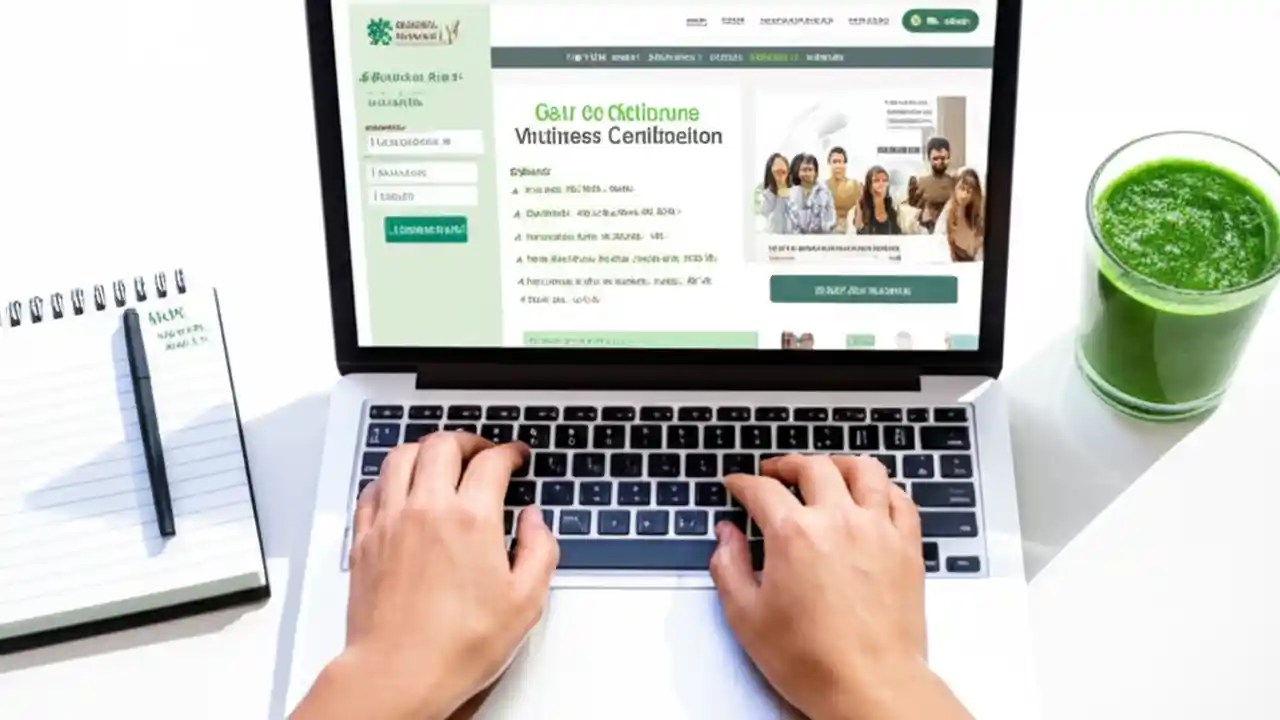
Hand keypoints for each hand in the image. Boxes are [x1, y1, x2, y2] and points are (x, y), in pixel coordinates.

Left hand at [292, 433, 557, 719]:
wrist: (398, 673)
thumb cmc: (456, 646)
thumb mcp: (525, 603)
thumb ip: (540, 550)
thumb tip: (535, 521)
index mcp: (472, 519)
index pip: (492, 461)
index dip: (509, 451)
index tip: (515, 456)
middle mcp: (427, 509)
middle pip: (443, 445)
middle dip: (468, 440)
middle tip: (481, 450)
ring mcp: (390, 521)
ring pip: (402, 456)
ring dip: (425, 449)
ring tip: (440, 458)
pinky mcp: (364, 539)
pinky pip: (372, 488)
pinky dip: (391, 477)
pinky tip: (401, 487)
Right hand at [709, 454, 971, 719]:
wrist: (870, 686)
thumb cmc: (812, 660)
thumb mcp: (746, 617)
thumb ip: (729, 567)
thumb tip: (725, 537)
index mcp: (793, 535)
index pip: (761, 489)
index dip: (742, 483)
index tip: (737, 485)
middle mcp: (838, 521)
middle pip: (812, 468)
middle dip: (787, 464)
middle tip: (775, 473)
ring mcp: (878, 530)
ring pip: (863, 470)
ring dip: (838, 463)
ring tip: (826, 469)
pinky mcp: (907, 547)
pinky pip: (900, 499)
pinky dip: (883, 489)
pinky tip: (872, 495)